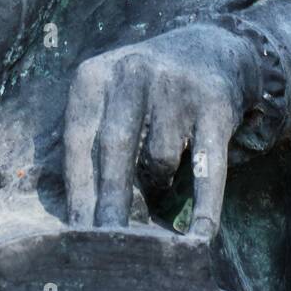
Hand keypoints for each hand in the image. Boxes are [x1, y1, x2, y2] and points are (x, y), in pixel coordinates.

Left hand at [63, 24, 261, 237]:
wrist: (211, 48)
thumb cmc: (147, 89)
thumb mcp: (110, 95)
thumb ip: (93, 137)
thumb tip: (82, 208)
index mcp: (96, 74)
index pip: (78, 138)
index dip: (78, 186)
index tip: (77, 228)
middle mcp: (132, 72)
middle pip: (115, 149)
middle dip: (110, 201)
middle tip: (107, 242)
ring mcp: (174, 86)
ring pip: (159, 158)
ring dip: (157, 186)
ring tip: (158, 190)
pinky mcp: (213, 105)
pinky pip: (207, 165)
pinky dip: (205, 203)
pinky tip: (199, 234)